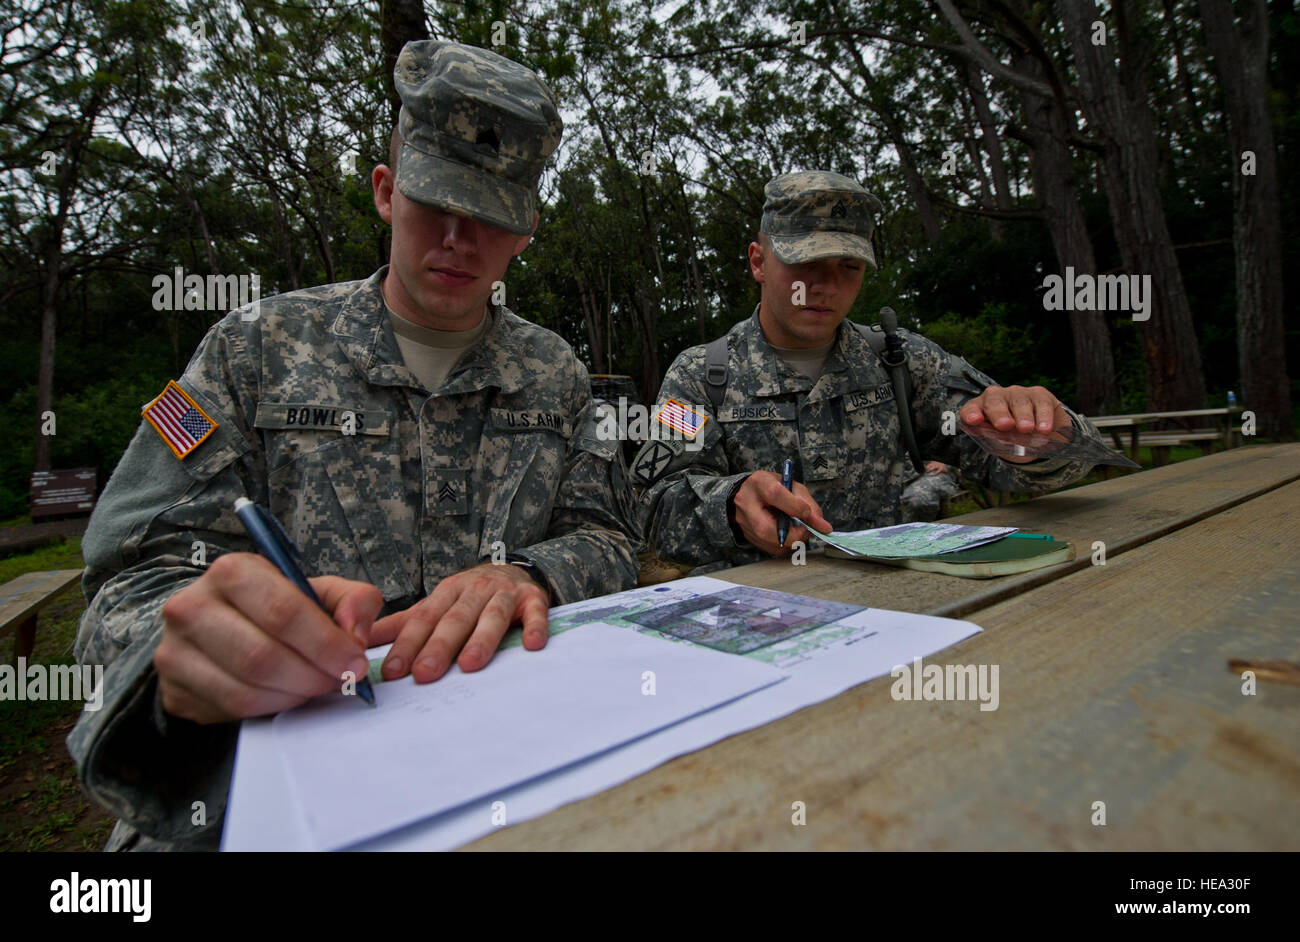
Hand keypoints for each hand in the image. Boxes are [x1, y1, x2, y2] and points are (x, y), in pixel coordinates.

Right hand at [156, 554, 383, 723]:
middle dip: (313, 676)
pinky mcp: (172, 689)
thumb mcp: (319, 591)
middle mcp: (193, 606)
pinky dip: (269, 709)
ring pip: (245, 689)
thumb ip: (352, 602)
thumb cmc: (276, 607)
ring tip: (315, 688)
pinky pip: (229, 710)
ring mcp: (175, 650)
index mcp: (233, 571)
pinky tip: (285, 696)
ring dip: (294, 696)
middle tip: (340, 682)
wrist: (218, 628)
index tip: (355, 663)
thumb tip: (355, 636)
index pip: (283, 612)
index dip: (326, 644)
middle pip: (262, 656)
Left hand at [369, 562, 548, 682]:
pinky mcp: (533, 600)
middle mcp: (474, 590)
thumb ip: (402, 625)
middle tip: (424, 673)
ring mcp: (505, 595)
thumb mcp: (435, 605)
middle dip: (438, 647)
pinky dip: (534, 627)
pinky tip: (531, 645)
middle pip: (454, 620)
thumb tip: (359, 642)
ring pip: (491, 617)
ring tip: (470, 665)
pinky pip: (535, 613)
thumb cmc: (469, 597)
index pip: (423, 620)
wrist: (513, 569)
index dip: (407, 645)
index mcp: (445, 594)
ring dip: (481, 640)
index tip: (392, 671)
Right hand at [730, 470, 832, 555]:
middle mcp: (746, 504)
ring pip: (770, 543)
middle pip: (766, 528)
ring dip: (792, 541)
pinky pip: (772, 549)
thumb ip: (808, 504)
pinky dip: (786, 545)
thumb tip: (823, 526)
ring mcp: (744, 523)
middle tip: (807, 530)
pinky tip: (788, 534)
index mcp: (759, 483)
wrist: (749, 493)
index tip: (808, 514)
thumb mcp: (792, 486)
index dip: (794, 506)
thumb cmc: (772, 487)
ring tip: (797, 530)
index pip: (774, 495)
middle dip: (794, 534)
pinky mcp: (748, 536)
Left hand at [960, 385, 1070, 463]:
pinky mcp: (1039, 395)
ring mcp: (1018, 393)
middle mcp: (997, 396)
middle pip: (994, 401)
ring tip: (1026, 429)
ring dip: (1022, 416)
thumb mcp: (998, 440)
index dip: (971, 413)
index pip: (971, 408)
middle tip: (1004, 425)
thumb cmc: (1010, 435)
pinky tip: (1044, 429)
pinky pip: (1041, 403)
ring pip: (1019, 402)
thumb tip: (995, 438)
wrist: (1038, 431)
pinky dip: (1043, 417)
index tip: (974, 420)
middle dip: (999, 413)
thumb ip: (994, 438)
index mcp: (981, 408)